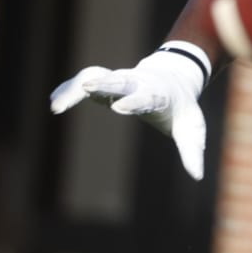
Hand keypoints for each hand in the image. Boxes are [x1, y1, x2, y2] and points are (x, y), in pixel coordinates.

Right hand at [50, 47, 209, 179]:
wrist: (175, 79)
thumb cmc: (181, 109)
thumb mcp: (191, 129)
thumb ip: (192, 151)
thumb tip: (197, 177)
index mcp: (160, 95)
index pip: (147, 97)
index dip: (134, 101)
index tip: (118, 108)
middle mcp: (138, 82)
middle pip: (121, 80)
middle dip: (106, 83)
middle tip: (88, 87)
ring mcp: (121, 79)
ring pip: (98, 76)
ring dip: (77, 88)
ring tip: (55, 105)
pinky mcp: (107, 80)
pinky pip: (86, 79)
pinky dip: (70, 89)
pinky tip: (54, 102)